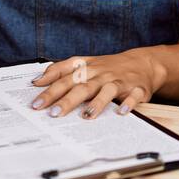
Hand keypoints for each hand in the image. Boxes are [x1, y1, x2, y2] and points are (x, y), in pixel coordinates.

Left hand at [28, 50, 167, 118]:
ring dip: (97, 102)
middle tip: (53, 114)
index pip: (64, 77)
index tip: (36, 103)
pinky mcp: (137, 89)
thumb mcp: (83, 64)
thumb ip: (60, 70)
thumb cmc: (107, 67)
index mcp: (87, 68)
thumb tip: (37, 81)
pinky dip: (129, 103)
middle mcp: (101, 73)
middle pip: (82, 86)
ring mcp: (119, 81)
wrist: (142, 63)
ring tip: (86, 115)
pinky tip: (122, 112)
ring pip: (107, 90)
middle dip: (67, 100)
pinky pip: (134, 96)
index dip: (49, 88)